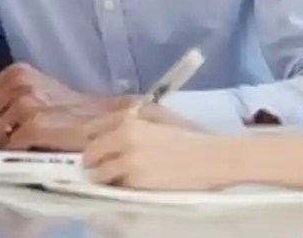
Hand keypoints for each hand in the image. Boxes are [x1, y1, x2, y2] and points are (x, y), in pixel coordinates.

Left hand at [0, 63, 128, 149]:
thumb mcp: (37, 91)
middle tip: (8, 142)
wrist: (105, 120)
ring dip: (2, 145)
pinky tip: (31, 152)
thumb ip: (8, 98)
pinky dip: (15, 154)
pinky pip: (9, 147)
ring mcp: (26, 104)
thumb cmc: (70, 111)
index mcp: (16, 72)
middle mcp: (18, 83)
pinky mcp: (35, 126)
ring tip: (21, 146)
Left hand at [82, 108, 236, 189]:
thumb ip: (133, 116)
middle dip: (92, 160)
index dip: (89, 140)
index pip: (92, 129)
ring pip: (100, 172)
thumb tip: (110, 126)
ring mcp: (129, 160)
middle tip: (98, 165)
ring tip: (112, 177)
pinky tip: (130, 183)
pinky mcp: (138, 180)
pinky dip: (119, 186)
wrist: (212, 158)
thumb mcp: (159, 115)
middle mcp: (124, 136)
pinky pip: (117, 185)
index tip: (92, 147)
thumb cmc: (189, 135)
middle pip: (91, 152)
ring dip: (103, 176)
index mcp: (129, 119)